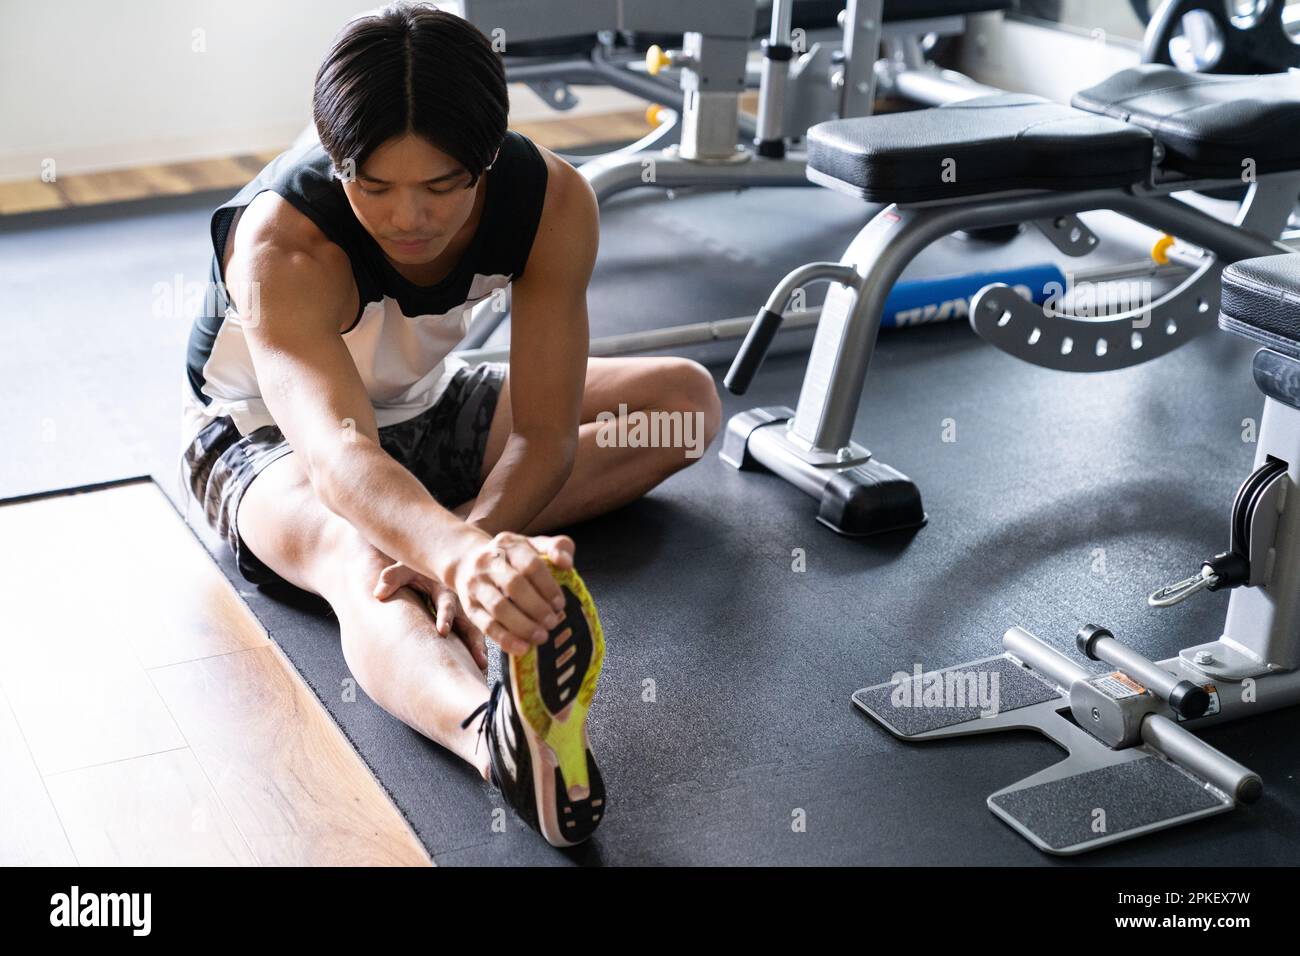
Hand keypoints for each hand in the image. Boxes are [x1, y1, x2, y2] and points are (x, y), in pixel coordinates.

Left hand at [372, 562, 487, 670]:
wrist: (430, 561)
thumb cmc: (416, 568)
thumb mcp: (404, 568)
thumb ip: (392, 578)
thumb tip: (378, 593)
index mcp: (444, 588)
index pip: (447, 604)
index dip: (445, 617)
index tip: (442, 632)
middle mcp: (458, 602)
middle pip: (469, 622)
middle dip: (474, 641)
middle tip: (478, 659)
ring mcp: (463, 613)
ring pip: (475, 631)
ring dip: (479, 649)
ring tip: (482, 668)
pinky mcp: (464, 621)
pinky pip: (473, 635)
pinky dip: (478, 650)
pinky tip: (480, 668)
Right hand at [445, 532, 575, 655]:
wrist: (466, 560)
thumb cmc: (510, 557)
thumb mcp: (533, 545)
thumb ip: (556, 547)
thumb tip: (567, 563)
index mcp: (509, 545)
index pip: (530, 564)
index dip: (547, 586)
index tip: (560, 604)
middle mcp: (488, 563)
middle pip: (514, 585)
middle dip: (536, 607)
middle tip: (553, 623)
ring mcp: (476, 585)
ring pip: (498, 607)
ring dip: (522, 625)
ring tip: (541, 637)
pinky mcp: (469, 606)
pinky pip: (485, 625)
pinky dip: (505, 639)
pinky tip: (522, 648)